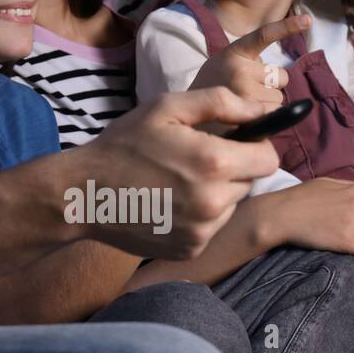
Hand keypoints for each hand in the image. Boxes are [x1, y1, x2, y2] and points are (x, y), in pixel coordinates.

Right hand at [75, 87, 280, 260]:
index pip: (269, 159)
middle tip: (192, 160)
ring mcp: (203, 231)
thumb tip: (260, 110)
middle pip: (250, 182)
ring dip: (215, 193)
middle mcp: (214, 202)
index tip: (232, 142)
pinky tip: (168, 203)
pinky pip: (210, 227)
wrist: (84, 194)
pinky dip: (198, 216)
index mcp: (214, 163)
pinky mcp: (190, 250)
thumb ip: (219, 103)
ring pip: (231, 206)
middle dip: (232, 168)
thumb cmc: (123, 145)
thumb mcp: (165, 107)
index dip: (254, 146)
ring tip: (176, 182)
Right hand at [188, 14, 310, 114]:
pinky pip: (275, 112)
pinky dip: (269, 116)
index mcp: (234, 52)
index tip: (307, 20)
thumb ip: (251, 64)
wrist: (189, 111)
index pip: (263, 36)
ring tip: (242, 105)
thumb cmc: (214, 86)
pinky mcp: (246, 114)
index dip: (286, 27)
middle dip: (270, 86)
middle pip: (281, 78)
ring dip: (267, 103)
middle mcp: (240, 69)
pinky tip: (253, 116)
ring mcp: (244, 92)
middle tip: (244, 91)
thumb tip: (281, 79)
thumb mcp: (226, 63)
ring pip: (279, 98)